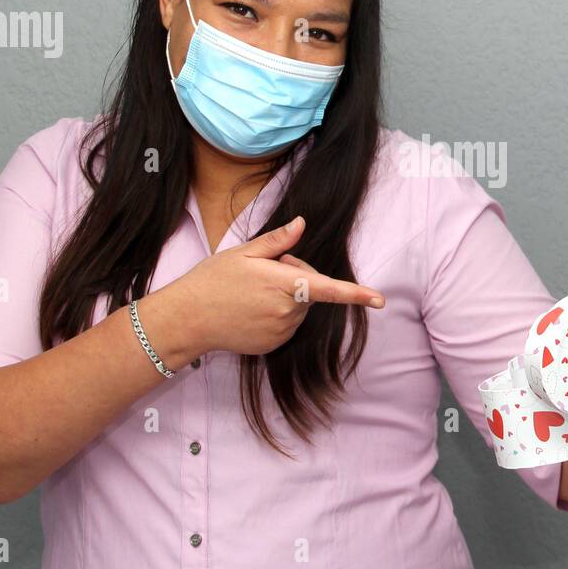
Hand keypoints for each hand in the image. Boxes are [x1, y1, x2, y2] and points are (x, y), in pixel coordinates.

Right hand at [170, 215, 384, 355]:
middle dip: (296, 277)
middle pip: (310, 291)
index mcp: (284, 284)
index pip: (329, 289)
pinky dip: (276, 316)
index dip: (357, 294)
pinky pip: (286, 325)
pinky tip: (250, 310)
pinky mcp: (272, 344)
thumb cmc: (213, 280)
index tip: (380, 300)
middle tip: (263, 272)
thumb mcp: (244, 253)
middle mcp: (287, 311)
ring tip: (252, 293)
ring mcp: (280, 331)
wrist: (187, 319)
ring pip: (298, 309)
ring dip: (286, 297)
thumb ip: (278, 241)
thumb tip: (301, 224)